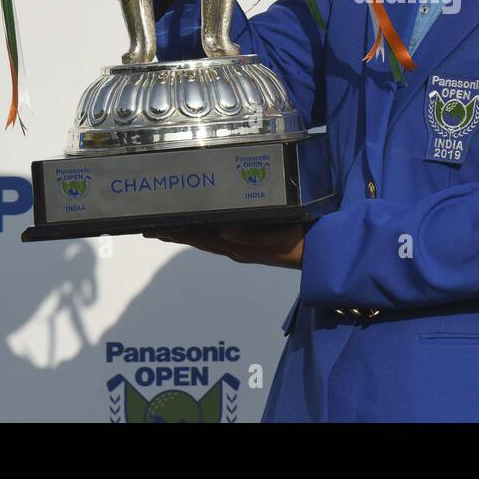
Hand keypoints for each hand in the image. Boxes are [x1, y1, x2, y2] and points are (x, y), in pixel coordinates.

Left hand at [143, 222, 308, 270]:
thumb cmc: (306, 243)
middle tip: (152, 225)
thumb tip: (225, 233)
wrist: (326, 253)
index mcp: (241, 247)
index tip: (155, 228)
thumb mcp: (283, 239)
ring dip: (187, 232)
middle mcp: (238, 249)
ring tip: (168, 226)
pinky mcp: (253, 244)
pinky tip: (202, 226)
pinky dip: (205, 231)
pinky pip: (221, 237)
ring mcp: (245, 248)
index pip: (201, 239)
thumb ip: (256, 237)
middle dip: (176, 233)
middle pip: (199, 239)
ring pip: (208, 239)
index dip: (178, 234)